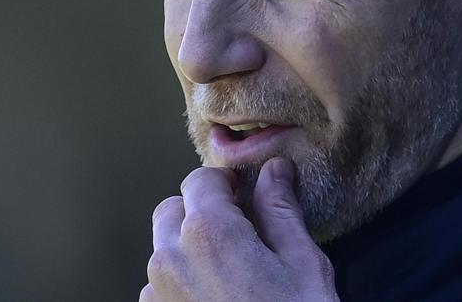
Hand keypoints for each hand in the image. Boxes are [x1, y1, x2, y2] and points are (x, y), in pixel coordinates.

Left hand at [140, 157, 337, 300]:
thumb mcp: (303, 267)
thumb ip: (281, 212)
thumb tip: (276, 172)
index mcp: (208, 234)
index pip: (200, 181)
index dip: (224, 184)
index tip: (244, 196)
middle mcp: (171, 259)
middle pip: (172, 212)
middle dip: (201, 214)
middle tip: (240, 236)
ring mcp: (157, 295)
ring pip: (163, 251)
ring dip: (189, 252)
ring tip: (232, 277)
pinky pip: (159, 289)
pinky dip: (182, 287)